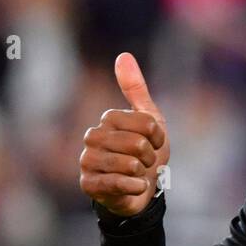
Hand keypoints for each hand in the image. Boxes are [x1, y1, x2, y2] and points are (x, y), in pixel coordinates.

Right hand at [79, 52, 169, 216]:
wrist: (141, 190)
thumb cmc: (145, 153)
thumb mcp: (149, 119)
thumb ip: (136, 89)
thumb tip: (123, 55)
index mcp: (108, 119)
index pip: (145, 123)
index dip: (157, 137)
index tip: (154, 143)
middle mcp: (92, 138)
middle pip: (137, 144)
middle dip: (150, 158)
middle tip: (144, 162)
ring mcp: (88, 161)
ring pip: (129, 164)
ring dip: (143, 174)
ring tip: (137, 174)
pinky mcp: (88, 185)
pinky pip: (119, 184)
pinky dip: (136, 187)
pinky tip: (135, 187)